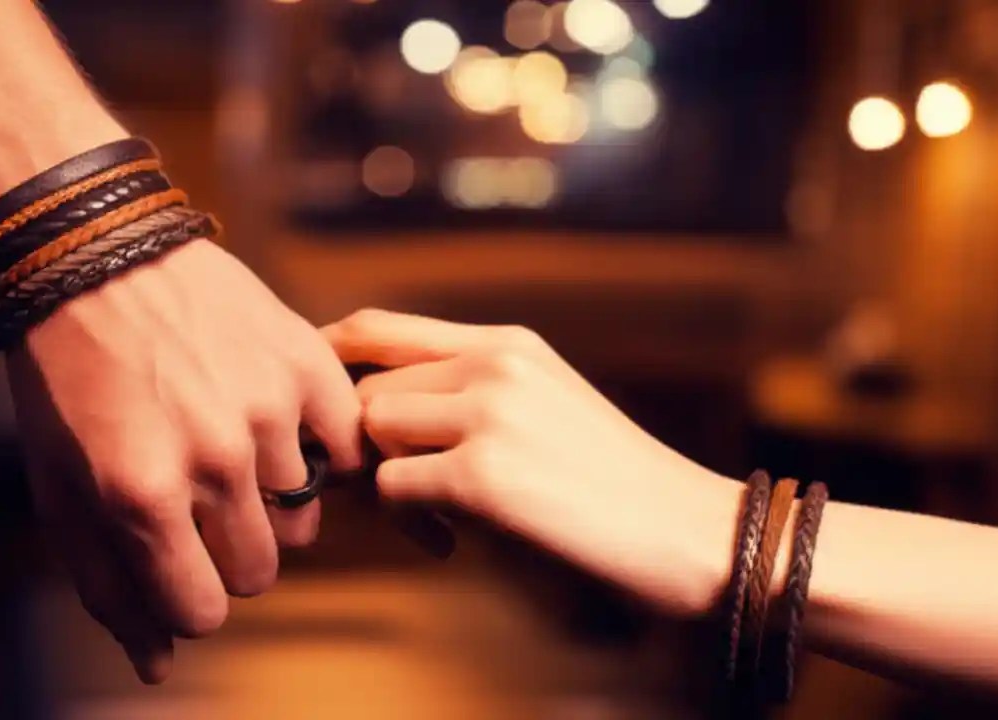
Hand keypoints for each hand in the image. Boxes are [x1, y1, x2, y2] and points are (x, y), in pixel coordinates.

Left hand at [7, 240, 362, 683]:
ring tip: (228, 446)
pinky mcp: (306, 365)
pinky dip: (318, 451)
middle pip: (259, 571)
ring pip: (301, 519)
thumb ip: (108, 584)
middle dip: (226, 551)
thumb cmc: (66, 381)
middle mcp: (213, 459)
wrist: (93, 255)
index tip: (179, 563)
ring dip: (267, 501)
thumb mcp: (59, 488)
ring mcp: (268, 409)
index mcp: (140, 497)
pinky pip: (343, 450)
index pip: (204, 611)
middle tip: (199, 500)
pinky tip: (277, 428)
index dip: (190, 596)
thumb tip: (160, 664)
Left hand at [323, 309, 740, 617]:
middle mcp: (493, 364)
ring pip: (372, 433)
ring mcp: (489, 414)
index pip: (379, 326)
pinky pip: (392, 488)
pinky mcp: (483, 475)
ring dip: (384, 482)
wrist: (689, 532)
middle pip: (366, 389)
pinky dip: (409, 522)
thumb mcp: (541, 408)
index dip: (327, 355)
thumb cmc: (610, 483)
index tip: (308, 394)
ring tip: (435, 518)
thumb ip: (465, 396)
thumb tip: (374, 419)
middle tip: (395, 493)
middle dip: (362, 445)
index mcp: (506, 344)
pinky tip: (451, 541)